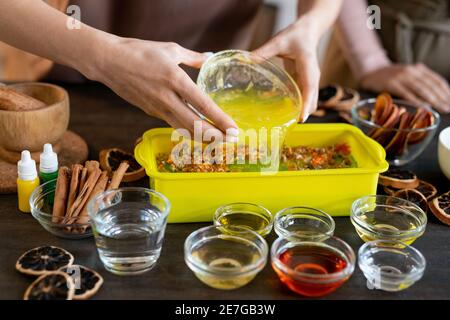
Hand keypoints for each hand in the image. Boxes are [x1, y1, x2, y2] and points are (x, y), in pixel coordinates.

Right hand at [94, 37, 237, 136]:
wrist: (108, 62)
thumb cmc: (139, 51)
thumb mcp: (171, 49)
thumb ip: (194, 57)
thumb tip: (210, 57)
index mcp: (176, 80)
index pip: (204, 105)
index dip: (221, 120)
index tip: (235, 130)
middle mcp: (168, 99)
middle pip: (196, 126)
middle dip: (216, 137)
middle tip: (232, 142)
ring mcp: (158, 108)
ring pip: (184, 129)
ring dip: (203, 138)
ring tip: (220, 142)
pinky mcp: (150, 112)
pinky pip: (173, 124)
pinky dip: (188, 131)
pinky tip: (198, 132)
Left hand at [254, 21, 320, 121]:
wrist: (308, 31)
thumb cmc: (295, 35)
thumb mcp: (278, 41)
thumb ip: (263, 51)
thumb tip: (245, 60)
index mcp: (308, 67)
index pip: (310, 89)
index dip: (306, 105)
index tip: (301, 119)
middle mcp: (312, 77)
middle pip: (312, 101)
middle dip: (303, 114)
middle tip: (286, 125)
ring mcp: (310, 81)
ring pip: (309, 102)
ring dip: (300, 112)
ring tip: (284, 122)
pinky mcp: (305, 82)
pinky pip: (303, 97)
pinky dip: (296, 105)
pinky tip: (279, 109)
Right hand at [360, 64, 449, 112]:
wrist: (370, 70)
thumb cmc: (390, 77)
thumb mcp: (407, 75)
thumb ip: (419, 82)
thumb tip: (434, 97)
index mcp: (418, 69)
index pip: (436, 80)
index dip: (446, 91)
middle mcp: (411, 71)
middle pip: (431, 85)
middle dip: (442, 98)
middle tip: (448, 108)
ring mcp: (401, 76)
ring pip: (421, 89)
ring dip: (433, 100)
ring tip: (441, 109)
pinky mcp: (391, 83)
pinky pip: (407, 94)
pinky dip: (416, 101)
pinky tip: (424, 107)